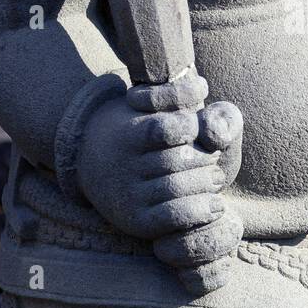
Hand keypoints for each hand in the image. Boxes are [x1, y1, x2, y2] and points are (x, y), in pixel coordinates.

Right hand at [77, 73, 242, 268]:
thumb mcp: (148, 105)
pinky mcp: (135, 220)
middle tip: (214, 157)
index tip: (195, 129)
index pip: (166, 129)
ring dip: (206, 183)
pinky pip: (171, 218)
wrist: (92, 165)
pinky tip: (215, 204)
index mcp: (127, 134)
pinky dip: (199, 211)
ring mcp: (126, 195)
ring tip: (215, 178)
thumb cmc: (135, 129)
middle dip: (205, 158)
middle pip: (177, 161)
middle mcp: (122, 165)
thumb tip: (202, 86)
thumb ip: (180, 93)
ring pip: (177, 189)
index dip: (191, 127)